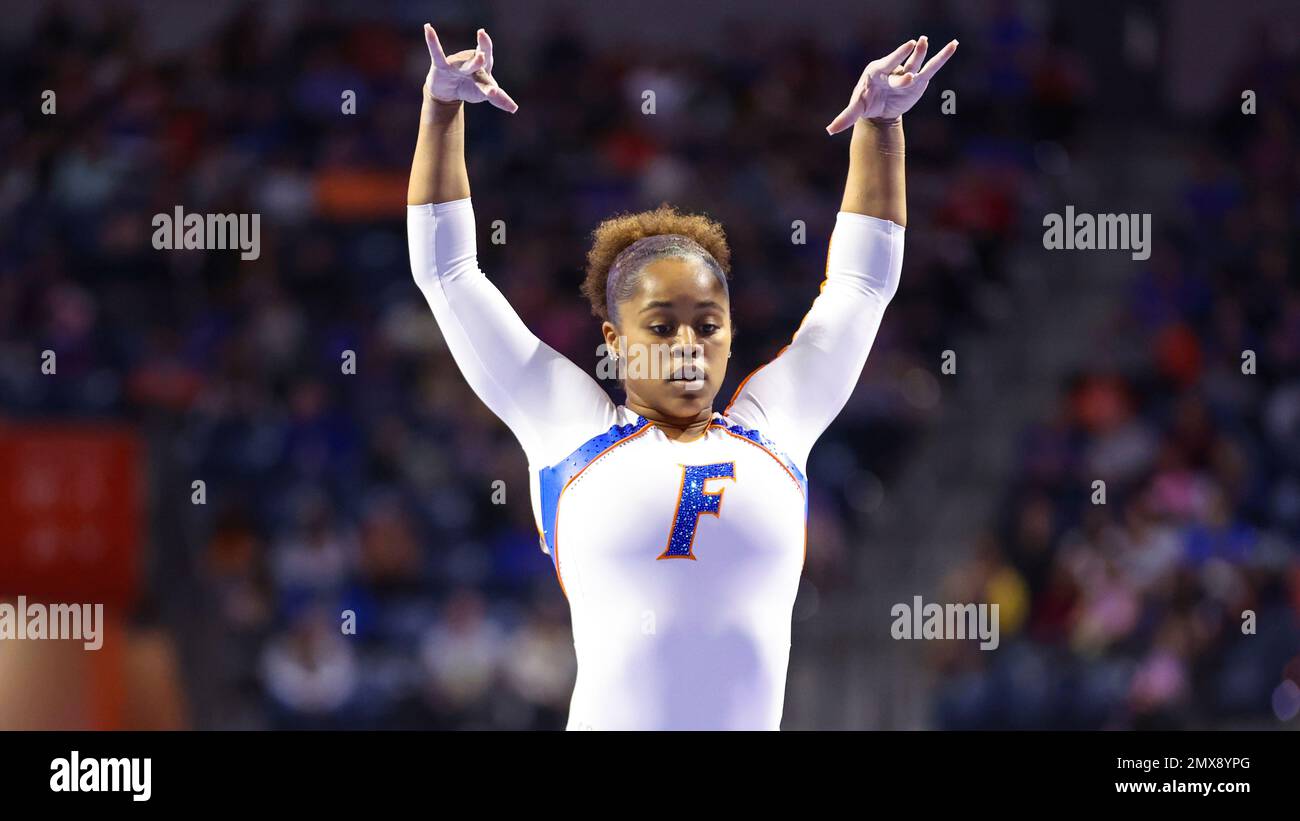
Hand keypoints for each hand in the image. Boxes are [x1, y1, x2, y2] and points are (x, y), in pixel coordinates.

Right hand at [423, 24, 518, 112]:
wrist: (448, 90)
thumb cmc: (469, 87)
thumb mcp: (483, 93)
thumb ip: (499, 98)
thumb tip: (514, 109)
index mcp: (483, 67)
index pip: (491, 68)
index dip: (493, 79)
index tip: (495, 88)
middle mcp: (471, 62)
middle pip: (478, 62)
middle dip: (480, 61)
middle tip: (484, 57)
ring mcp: (456, 63)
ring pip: (463, 65)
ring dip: (471, 64)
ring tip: (481, 58)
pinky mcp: (441, 65)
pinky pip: (436, 53)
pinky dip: (432, 41)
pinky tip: (428, 28)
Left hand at [825, 36, 956, 133]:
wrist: (879, 108)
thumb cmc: (866, 103)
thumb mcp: (856, 108)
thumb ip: (845, 117)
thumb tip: (830, 130)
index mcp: (877, 72)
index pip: (888, 63)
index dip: (897, 56)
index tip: (907, 46)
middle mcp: (893, 70)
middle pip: (903, 68)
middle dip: (908, 69)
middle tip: (914, 62)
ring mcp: (907, 74)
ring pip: (917, 63)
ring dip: (923, 53)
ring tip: (927, 41)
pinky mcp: (919, 81)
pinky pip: (932, 68)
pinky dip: (943, 57)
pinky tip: (954, 45)